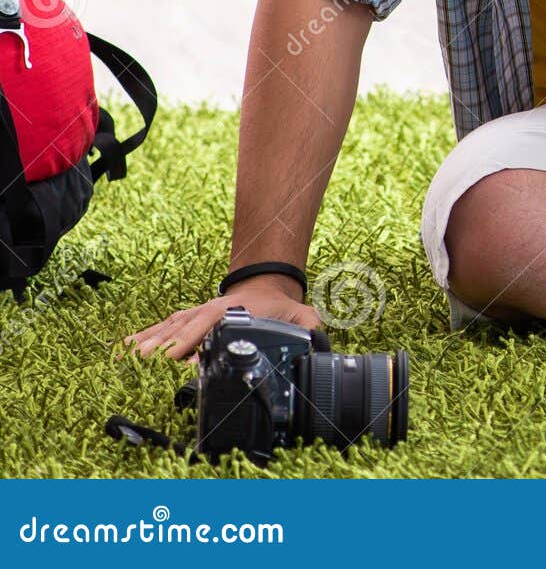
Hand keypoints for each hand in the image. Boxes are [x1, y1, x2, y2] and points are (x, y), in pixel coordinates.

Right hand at [121, 274, 321, 360]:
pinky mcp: (184, 320)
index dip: (192, 339)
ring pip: (166, 330)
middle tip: (139, 366)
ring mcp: (194, 315)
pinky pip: (160, 329)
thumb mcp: (300, 314)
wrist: (265, 284)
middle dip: (160, 347)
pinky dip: (141, 339)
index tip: (175, 356)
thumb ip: (311, 326)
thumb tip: (318, 337)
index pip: (208, 324)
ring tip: (124, 362)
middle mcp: (208, 312)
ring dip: (146, 345)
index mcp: (232, 312)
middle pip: (180, 329)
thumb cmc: (278, 305)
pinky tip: (121, 351)